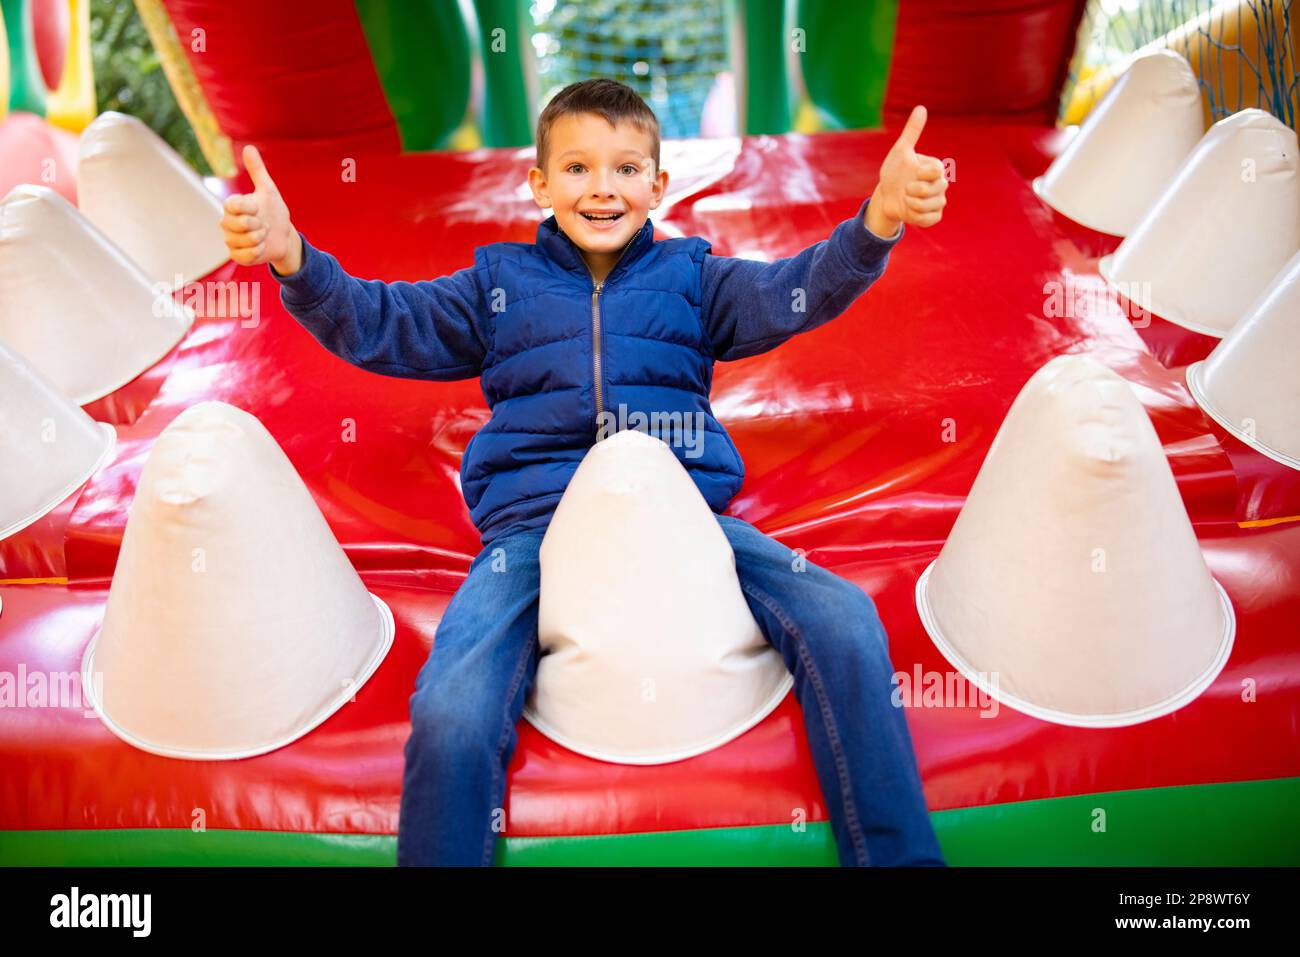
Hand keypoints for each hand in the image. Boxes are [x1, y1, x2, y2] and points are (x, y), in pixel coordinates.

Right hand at [220, 144, 300, 273]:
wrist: (284, 236)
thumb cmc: (273, 211)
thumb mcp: (268, 190)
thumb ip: (257, 170)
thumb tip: (249, 147)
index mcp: (231, 206)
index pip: (233, 206)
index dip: (250, 208)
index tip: (259, 208)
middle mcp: (226, 223)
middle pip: (239, 224)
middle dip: (258, 224)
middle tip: (263, 224)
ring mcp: (230, 240)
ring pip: (243, 240)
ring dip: (260, 238)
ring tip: (263, 235)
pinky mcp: (236, 256)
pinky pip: (243, 256)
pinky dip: (256, 252)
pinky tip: (261, 247)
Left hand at [867, 105, 947, 236]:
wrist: (886, 195)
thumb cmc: (894, 171)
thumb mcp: (900, 151)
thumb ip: (912, 131)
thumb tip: (921, 108)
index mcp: (936, 168)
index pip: (936, 172)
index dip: (919, 175)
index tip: (910, 173)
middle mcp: (941, 184)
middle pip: (934, 190)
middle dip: (913, 191)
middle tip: (905, 189)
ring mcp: (939, 201)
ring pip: (931, 206)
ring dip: (912, 204)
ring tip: (907, 199)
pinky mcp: (935, 216)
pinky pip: (930, 219)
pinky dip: (916, 217)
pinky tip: (910, 210)